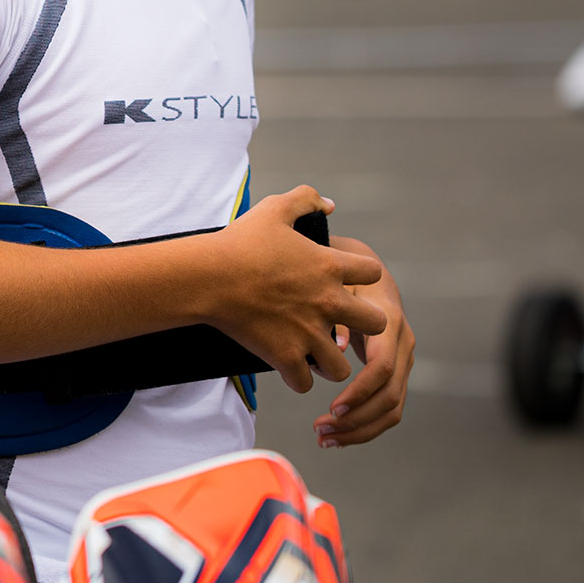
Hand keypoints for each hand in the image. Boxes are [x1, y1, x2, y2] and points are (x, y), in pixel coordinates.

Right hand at [206, 186, 387, 393]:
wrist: (207, 276)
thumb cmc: (238, 242)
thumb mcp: (273, 209)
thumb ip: (306, 199)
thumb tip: (330, 204)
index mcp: (330, 266)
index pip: (373, 275)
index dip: (361, 278)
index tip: (343, 281)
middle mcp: (329, 302)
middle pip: (376, 324)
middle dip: (361, 327)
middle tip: (339, 325)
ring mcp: (308, 333)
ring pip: (341, 365)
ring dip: (329, 362)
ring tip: (314, 356)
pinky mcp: (284, 355)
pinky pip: (304, 382)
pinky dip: (297, 379)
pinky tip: (287, 369)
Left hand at [313, 236, 413, 447]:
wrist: (368, 274)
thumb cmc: (345, 279)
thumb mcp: (338, 285)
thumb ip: (338, 312)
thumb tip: (339, 347)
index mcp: (389, 325)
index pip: (382, 368)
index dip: (360, 391)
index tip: (332, 407)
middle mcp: (403, 347)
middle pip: (390, 397)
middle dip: (356, 419)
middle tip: (321, 429)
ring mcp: (403, 363)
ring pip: (392, 409)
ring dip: (360, 429)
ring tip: (325, 438)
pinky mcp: (395, 374)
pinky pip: (386, 408)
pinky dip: (364, 426)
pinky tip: (336, 435)